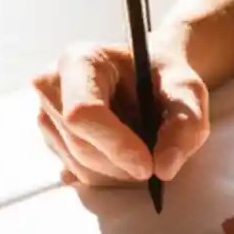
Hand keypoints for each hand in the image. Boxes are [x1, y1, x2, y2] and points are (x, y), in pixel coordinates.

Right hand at [32, 41, 209, 186]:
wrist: (150, 74)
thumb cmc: (164, 75)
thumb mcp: (187, 90)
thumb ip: (184, 123)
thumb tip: (165, 167)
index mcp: (79, 60)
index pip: (84, 112)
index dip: (115, 144)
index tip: (148, 166)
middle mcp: (51, 85)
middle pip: (81, 144)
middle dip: (122, 164)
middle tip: (155, 161)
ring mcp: (46, 114)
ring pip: (79, 165)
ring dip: (118, 170)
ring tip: (141, 145)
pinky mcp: (51, 139)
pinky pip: (77, 173)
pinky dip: (108, 173)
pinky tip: (123, 150)